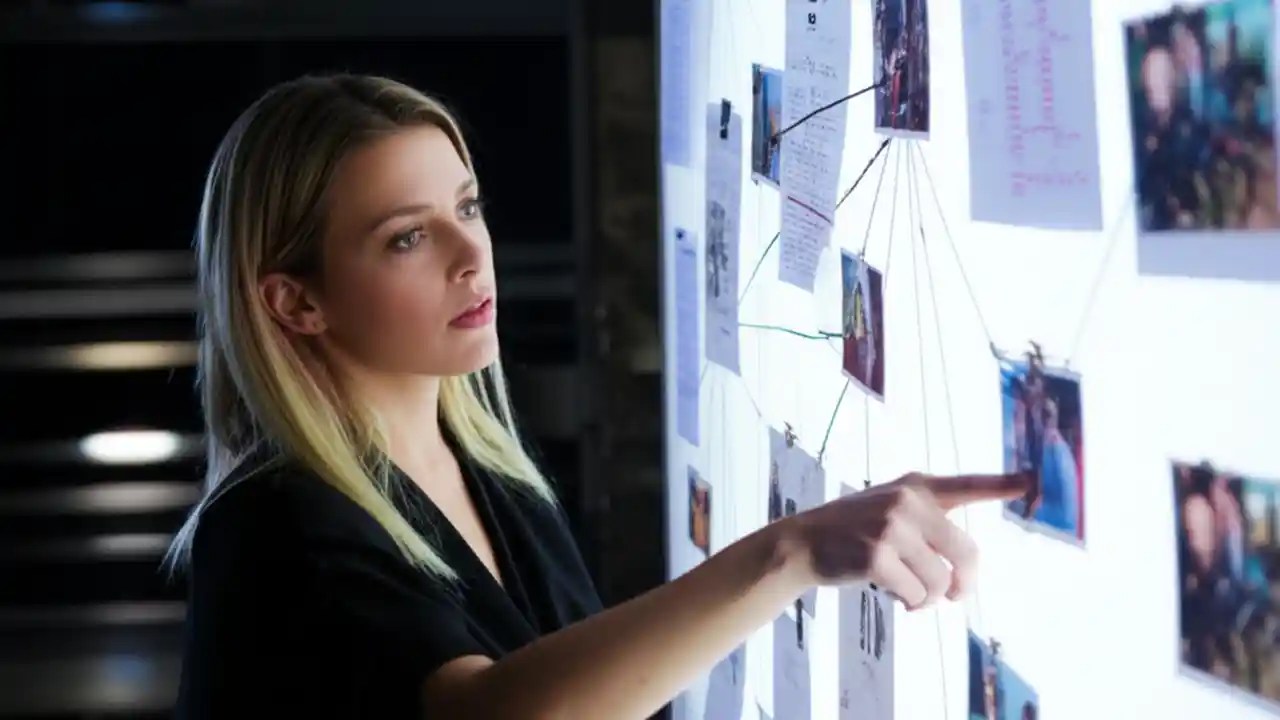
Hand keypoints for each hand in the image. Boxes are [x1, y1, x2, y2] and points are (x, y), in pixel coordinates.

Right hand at [786, 471, 1032, 610]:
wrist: (802, 542)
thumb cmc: (850, 529)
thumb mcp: (887, 505)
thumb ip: (925, 519)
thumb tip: (960, 576)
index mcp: (916, 486)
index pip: (967, 485)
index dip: (1002, 484)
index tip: (1032, 481)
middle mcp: (907, 501)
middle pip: (965, 553)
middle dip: (963, 583)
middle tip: (954, 595)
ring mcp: (891, 528)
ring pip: (939, 581)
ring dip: (928, 597)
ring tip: (907, 592)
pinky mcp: (877, 556)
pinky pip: (915, 594)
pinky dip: (910, 603)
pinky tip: (893, 596)